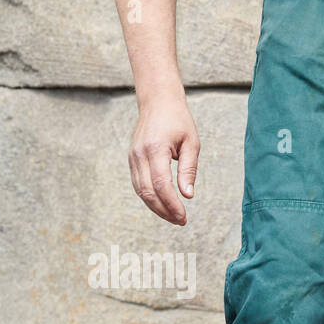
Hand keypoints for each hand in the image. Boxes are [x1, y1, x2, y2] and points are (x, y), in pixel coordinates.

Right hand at [128, 94, 199, 224]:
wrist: (157, 102)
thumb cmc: (178, 121)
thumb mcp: (191, 143)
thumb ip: (189, 170)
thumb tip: (187, 195)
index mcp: (155, 149)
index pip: (161, 184)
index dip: (171, 204)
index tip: (183, 216)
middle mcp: (139, 154)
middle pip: (147, 191)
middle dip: (164, 210)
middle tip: (181, 221)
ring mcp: (133, 157)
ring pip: (140, 190)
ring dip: (156, 207)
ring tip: (174, 217)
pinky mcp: (132, 159)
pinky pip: (138, 184)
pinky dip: (150, 197)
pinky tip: (163, 205)